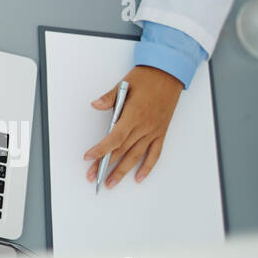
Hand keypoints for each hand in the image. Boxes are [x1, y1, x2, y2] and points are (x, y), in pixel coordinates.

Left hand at [83, 65, 182, 188]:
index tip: (88, 158)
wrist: (169, 74)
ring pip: (137, 156)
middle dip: (105, 165)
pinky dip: (147, 167)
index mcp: (133, 115)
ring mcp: (153, 131)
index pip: (114, 138)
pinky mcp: (161, 132)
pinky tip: (139, 177)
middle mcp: (144, 126)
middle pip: (122, 150)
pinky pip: (155, 154)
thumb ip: (109, 98)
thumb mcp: (124, 84)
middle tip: (92, 176)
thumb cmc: (146, 78)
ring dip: (123, 171)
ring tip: (111, 183)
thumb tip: (95, 105)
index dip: (101, 150)